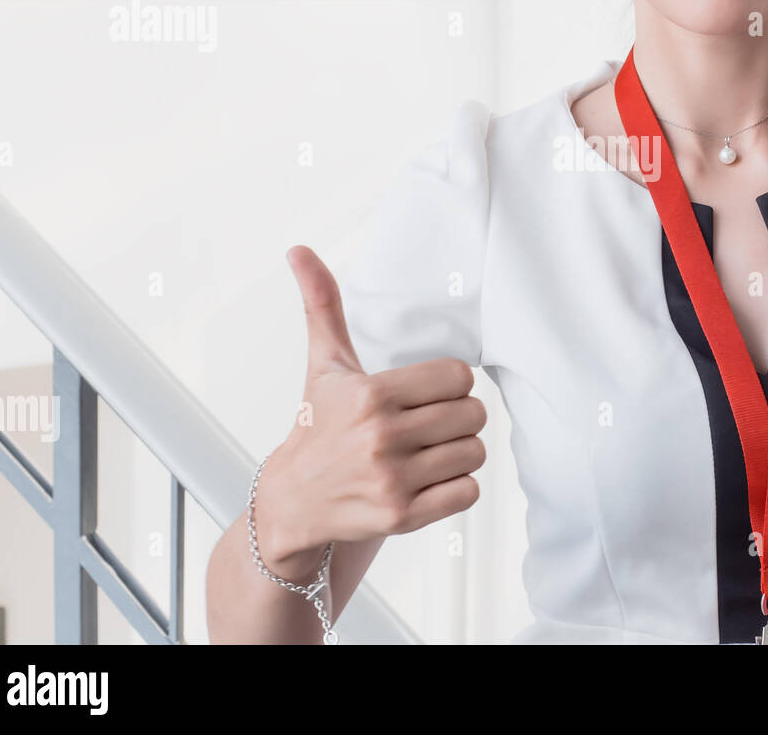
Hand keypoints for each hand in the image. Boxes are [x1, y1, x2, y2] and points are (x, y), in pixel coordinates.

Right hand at [253, 245, 487, 573]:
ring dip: (460, 453)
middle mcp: (381, 437)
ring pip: (475, 453)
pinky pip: (468, 493)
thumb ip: (323, 305)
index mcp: (371, 394)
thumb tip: (299, 249)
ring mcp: (391, 480)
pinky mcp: (401, 517)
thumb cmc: (317, 425)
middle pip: (474, 415)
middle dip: (458, 418)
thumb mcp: (324, 365)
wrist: (292, 501)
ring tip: (427, 453)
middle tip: (429, 425)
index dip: (449, 384)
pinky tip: (428, 481)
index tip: (425, 394)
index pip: (458, 376)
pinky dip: (458, 487)